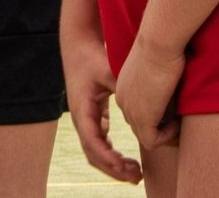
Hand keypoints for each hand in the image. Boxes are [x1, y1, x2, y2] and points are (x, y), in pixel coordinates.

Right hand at [62, 30, 142, 184]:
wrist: (78, 41)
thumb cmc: (92, 54)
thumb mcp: (108, 70)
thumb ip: (122, 89)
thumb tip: (140, 109)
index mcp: (81, 109)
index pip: (92, 142)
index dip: (107, 158)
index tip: (125, 167)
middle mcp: (80, 117)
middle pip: (93, 153)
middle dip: (113, 169)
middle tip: (137, 177)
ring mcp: (84, 116)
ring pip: (95, 150)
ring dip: (112, 163)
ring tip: (135, 172)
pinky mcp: (90, 113)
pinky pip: (98, 140)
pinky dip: (109, 152)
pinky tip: (123, 157)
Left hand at [114, 34, 184, 153]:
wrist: (159, 42)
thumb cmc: (163, 48)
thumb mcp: (156, 69)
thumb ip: (157, 85)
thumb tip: (172, 99)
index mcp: (124, 86)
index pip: (137, 111)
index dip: (156, 115)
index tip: (174, 108)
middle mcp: (123, 98)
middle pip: (139, 125)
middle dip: (159, 126)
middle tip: (178, 117)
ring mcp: (130, 109)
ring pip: (145, 135)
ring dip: (165, 132)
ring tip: (180, 119)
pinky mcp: (142, 118)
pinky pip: (152, 141)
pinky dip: (168, 136)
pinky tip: (178, 121)